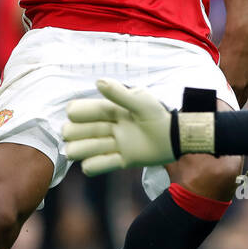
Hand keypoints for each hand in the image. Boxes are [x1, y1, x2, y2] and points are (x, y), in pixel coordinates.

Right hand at [62, 79, 176, 174]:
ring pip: (78, 151)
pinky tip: (113, 158)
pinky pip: (94, 167)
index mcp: (109, 110)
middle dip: (76, 133)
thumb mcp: (141, 101)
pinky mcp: (120, 161)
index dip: (77, 113)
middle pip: (72, 132)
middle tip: (99, 132)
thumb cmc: (158, 115)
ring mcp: (111, 145)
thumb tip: (98, 82)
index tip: (85, 114)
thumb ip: (120, 94)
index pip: (78, 111)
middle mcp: (106, 128)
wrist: (175, 137)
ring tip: (106, 146)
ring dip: (83, 150)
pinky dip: (94, 165)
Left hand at [217, 26, 247, 105]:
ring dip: (238, 98)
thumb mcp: (216, 66)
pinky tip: (240, 87)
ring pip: (244, 98)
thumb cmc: (225, 51)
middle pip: (237, 104)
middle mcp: (242, 86)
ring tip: (232, 98)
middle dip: (230, 105)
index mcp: (231, 85)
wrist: (242, 38)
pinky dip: (246, 91)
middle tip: (223, 105)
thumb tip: (210, 89)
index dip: (222, 106)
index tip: (217, 107)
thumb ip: (215, 80)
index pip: (227, 104)